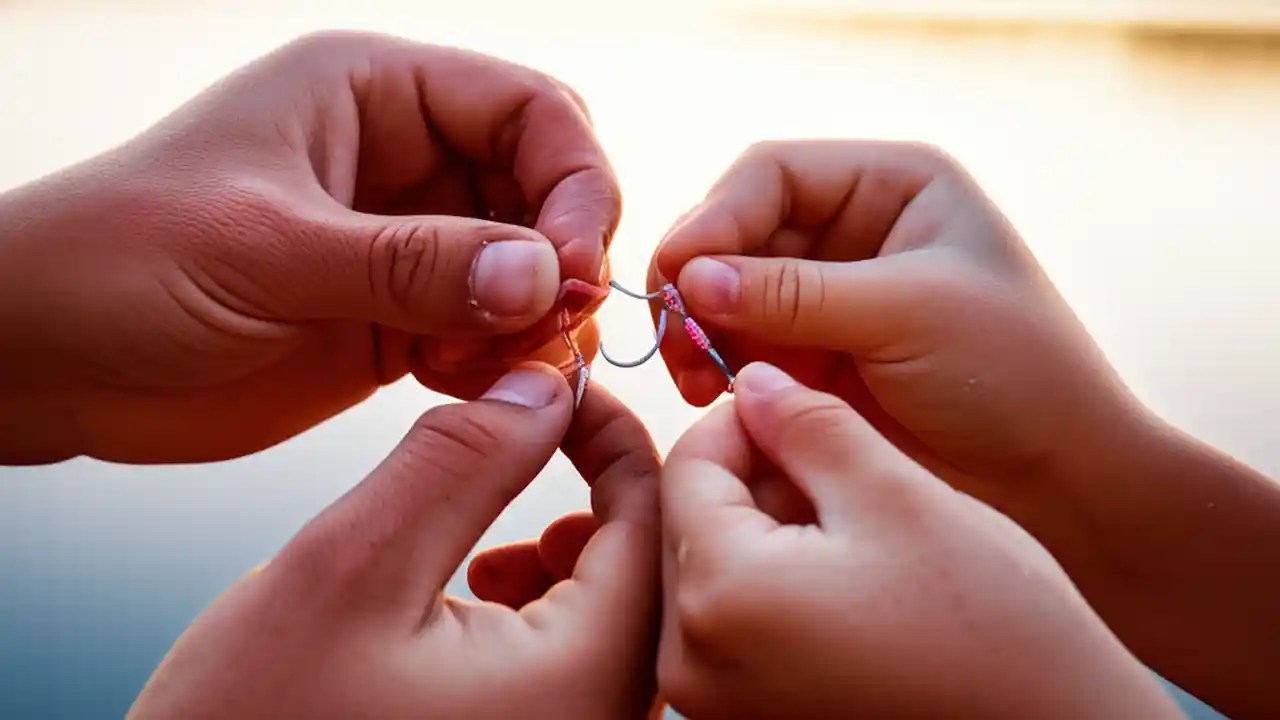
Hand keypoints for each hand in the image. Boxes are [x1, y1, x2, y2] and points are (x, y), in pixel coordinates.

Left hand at [0, 31, 615, 463]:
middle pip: (545, 191)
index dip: (574, 182)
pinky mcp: (397, 321)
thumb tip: (545, 277)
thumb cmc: (120, 261)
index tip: (574, 268)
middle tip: (553, 327)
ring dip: (538, 321)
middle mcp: (405, 162)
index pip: (531, 110)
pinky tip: (461, 385)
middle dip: (563, 259)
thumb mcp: (267, 247)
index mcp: (376, 95)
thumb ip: (411, 262)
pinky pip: (488, 333)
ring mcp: (405, 245)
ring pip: (528, 270)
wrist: (46, 357)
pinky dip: (500, 361)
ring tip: (501, 365)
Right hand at [128, 364, 660, 719]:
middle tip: (526, 439)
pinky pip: (579, 667)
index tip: (559, 385)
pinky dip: (547, 611)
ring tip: (492, 540)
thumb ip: (462, 462)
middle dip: (594, 492)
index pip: (654, 525)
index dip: (614, 435)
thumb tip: (545, 381)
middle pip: (648, 573)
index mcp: (582, 683)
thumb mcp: (351, 567)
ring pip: (615, 619)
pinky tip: (480, 597)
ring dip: (568, 553)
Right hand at [654, 141, 1279, 718]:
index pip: (771, 176)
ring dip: (699, 329)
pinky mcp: (816, 361)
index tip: (680, 276)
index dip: (716, 219)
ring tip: (693, 377)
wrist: (1060, 481)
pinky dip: (717, 367)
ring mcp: (831, 299)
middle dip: (700, 280)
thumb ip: (793, 293)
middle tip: (674, 336)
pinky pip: (742, 348)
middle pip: (739, 232)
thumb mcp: (905, 313)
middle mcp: (855, 232)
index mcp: (892, 186)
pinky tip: (713, 396)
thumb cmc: (1014, 375)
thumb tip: (689, 278)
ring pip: (729, 293)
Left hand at [657, 363, 1177, 719]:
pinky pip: (735, 627)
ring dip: (768, 532)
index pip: (688, 466)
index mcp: (718, 598)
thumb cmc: (991, 626)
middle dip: (756, 479)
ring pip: (714, 571)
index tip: (800, 407)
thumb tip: (752, 384)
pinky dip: (776, 587)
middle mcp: (694, 664)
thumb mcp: (895, 495)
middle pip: (693, 522)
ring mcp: (718, 703)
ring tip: (856, 526)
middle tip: (841, 468)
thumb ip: (808, 425)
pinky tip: (851, 579)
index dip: (744, 419)